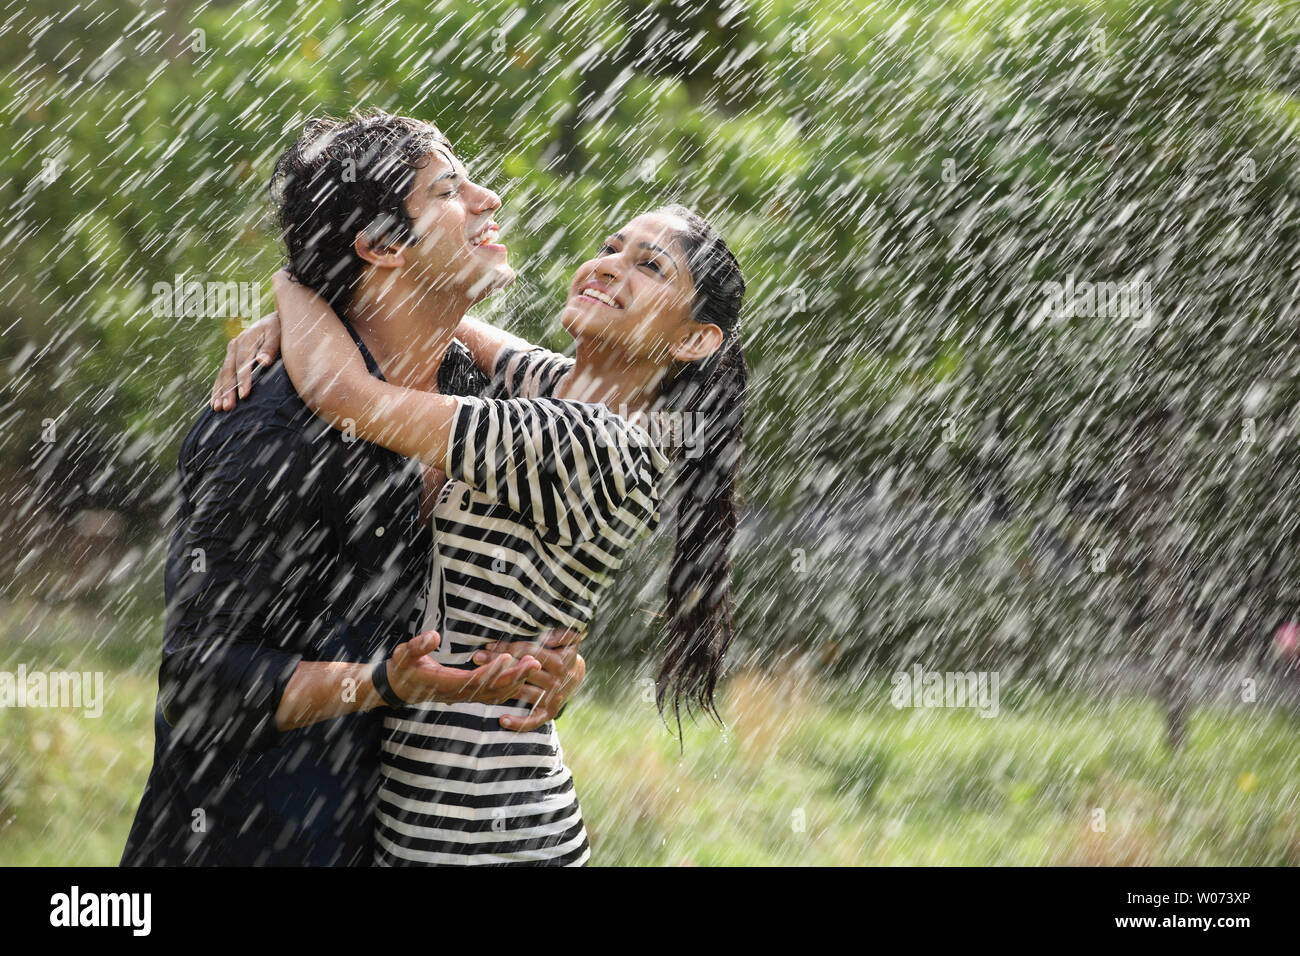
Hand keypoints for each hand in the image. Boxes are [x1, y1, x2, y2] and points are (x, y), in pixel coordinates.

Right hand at [210, 311, 281, 410]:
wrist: (275, 319)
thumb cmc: (279, 328)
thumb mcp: (277, 333)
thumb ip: (271, 347)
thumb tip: (263, 361)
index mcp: (246, 339)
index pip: (243, 363)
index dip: (243, 379)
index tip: (244, 395)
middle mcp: (235, 345)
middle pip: (229, 370)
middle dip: (228, 390)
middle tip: (227, 407)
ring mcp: (231, 352)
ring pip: (223, 374)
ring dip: (220, 392)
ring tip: (218, 408)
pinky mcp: (231, 357)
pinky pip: (222, 374)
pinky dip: (218, 388)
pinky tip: (215, 402)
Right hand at [386, 630, 541, 705]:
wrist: (398, 688)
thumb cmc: (402, 668)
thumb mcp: (403, 654)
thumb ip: (417, 646)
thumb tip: (433, 636)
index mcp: (445, 683)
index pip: (473, 679)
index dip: (491, 670)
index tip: (507, 657)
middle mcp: (459, 694)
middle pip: (492, 688)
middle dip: (514, 676)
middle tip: (534, 662)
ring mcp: (465, 697)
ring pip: (496, 694)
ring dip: (517, 680)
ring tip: (534, 665)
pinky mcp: (468, 695)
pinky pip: (493, 695)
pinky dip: (510, 687)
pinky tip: (523, 676)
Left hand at [472, 628, 585, 730]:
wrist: (576, 676)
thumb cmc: (564, 653)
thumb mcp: (569, 639)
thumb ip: (561, 634)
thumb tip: (546, 637)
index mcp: (560, 662)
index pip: (530, 653)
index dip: (509, 648)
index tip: (489, 645)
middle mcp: (556, 681)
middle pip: (522, 672)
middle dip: (498, 664)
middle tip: (477, 657)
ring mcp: (553, 699)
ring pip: (523, 693)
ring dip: (500, 688)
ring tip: (479, 680)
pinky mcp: (550, 713)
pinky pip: (533, 720)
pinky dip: (519, 722)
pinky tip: (502, 720)